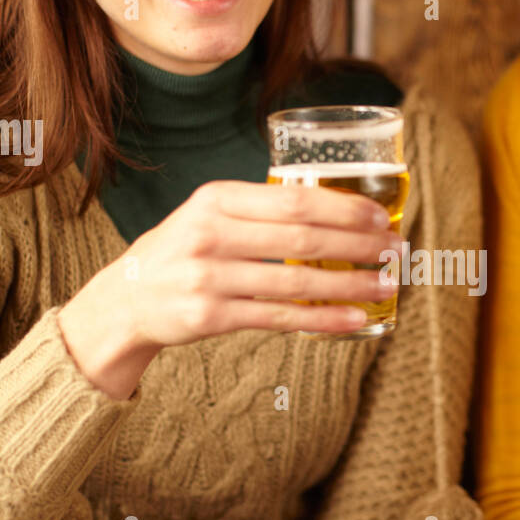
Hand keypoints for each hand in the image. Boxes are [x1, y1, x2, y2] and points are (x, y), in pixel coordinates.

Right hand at [58, 178, 396, 396]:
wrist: (124, 301)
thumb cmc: (181, 253)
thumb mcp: (208, 216)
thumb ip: (259, 210)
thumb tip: (335, 211)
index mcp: (217, 199)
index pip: (295, 200)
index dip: (345, 209)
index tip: (381, 217)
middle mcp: (211, 234)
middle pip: (302, 239)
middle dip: (357, 245)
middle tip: (396, 251)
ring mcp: (210, 278)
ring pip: (297, 282)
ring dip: (350, 285)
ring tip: (385, 285)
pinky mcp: (211, 317)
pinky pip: (280, 318)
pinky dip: (324, 319)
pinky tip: (355, 319)